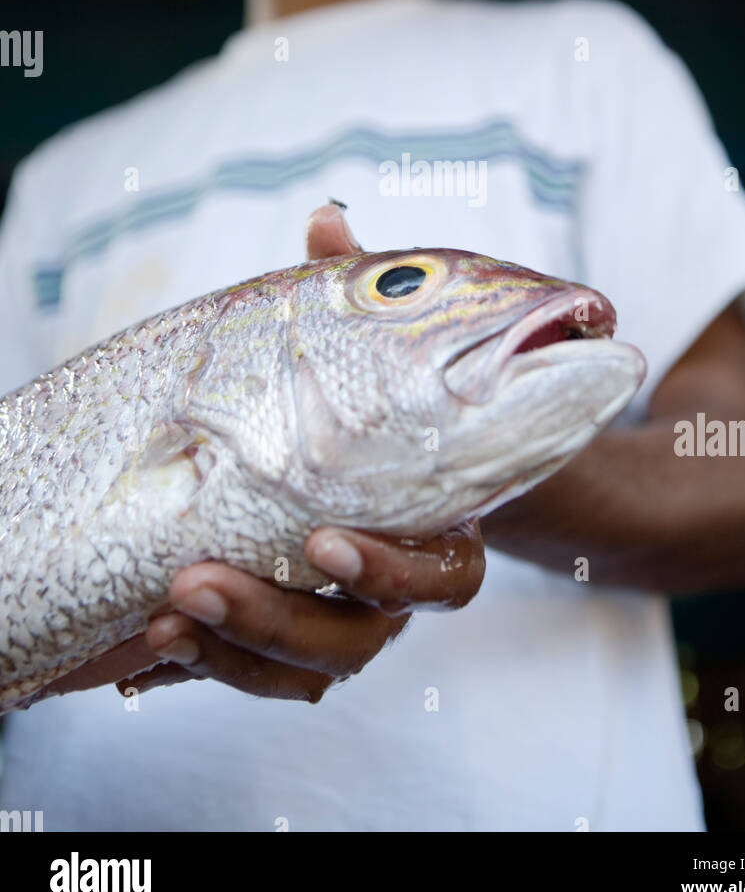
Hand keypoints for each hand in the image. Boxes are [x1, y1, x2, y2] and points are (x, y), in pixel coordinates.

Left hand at [17, 204, 484, 708]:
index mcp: (443, 522)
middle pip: (361, 638)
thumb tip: (326, 218)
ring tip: (166, 615)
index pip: (440, 577)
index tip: (322, 540)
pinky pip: (265, 674)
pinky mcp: (297, 634)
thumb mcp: (376, 340)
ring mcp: (350, 616)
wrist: (398, 451)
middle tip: (201, 583)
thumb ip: (359, 292)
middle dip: (280, 619)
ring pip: (311, 667)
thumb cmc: (390, 389)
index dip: (386, 571)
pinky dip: (213, 666)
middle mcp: (401, 584)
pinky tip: (154, 645)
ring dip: (238, 650)